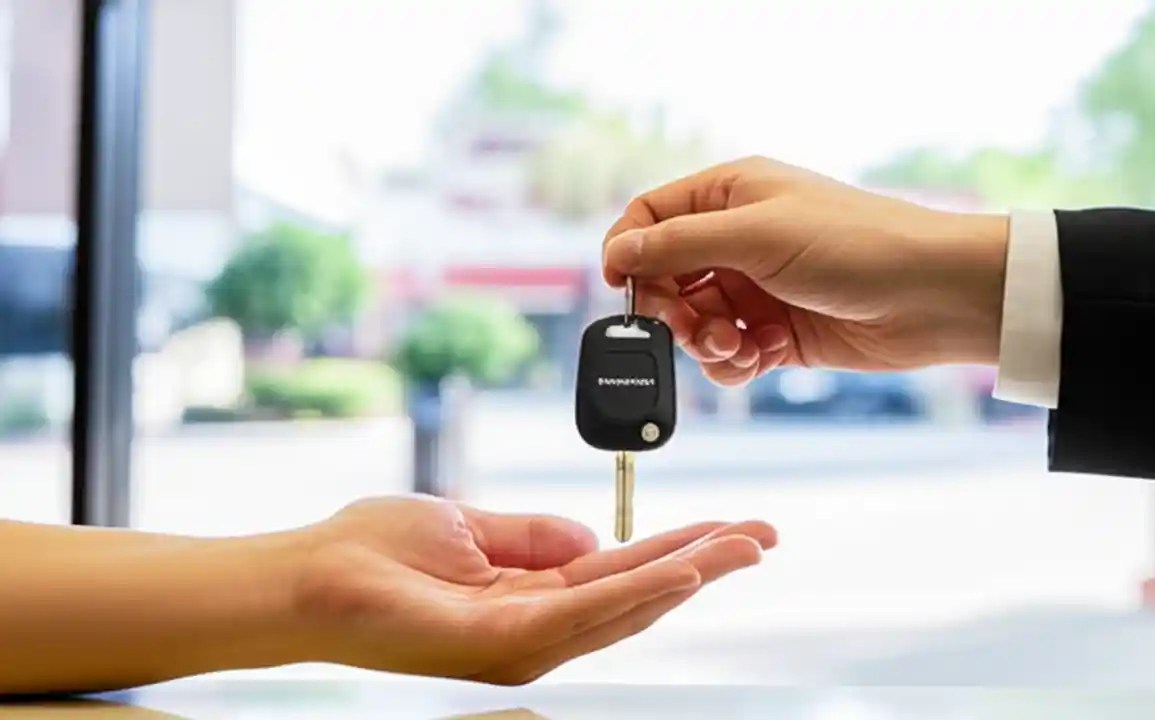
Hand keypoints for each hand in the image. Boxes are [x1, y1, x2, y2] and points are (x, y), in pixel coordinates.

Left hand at [292, 496, 775, 684]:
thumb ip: (535, 535)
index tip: (731, 526)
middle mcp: (534, 629)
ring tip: (741, 545)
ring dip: (690, 574)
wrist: (302, 578)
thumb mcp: (469, 526)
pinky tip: (682, 568)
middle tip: (764, 536)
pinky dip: (638, 590)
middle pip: (638, 595)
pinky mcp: (499, 643)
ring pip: (624, 607)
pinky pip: (583, 613)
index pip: (620, 573)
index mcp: (529, 598)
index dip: (681, 549)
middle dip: (706, 563)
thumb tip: (595, 536)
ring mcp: (519, 642)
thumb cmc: (371, 553)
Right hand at [601, 156, 1009, 384]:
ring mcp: (758, 288)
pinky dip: (736, 363)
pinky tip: (765, 356)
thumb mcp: (756, 235)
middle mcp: (740, 239)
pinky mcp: (777, 333)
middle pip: (667, 277)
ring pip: (694, 323)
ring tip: (739, 346)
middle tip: (692, 327)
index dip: (629, 250)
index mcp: (732, 195)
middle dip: (672, 309)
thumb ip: (678, 244)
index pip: (652, 216)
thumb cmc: (855, 246)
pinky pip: (728, 354)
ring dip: (705, 343)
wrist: (933, 298)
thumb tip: (619, 251)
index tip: (621, 287)